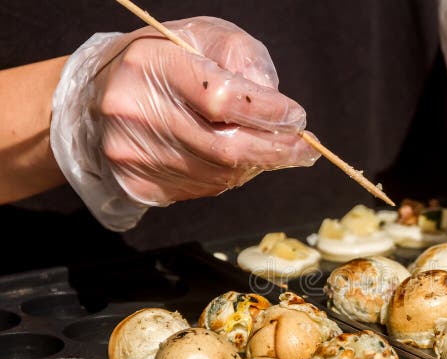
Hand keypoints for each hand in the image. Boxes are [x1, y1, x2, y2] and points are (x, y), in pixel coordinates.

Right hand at [51, 17, 317, 228]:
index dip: (267, 114)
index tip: (297, 119)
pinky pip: (202, 190)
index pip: (220, 98)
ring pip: (218, 175)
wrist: (98, 95)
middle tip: (305, 150)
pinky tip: (232, 160)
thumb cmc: (162, 61)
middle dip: (274, 151)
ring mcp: (131, 154)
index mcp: (150, 65)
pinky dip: (228, 178)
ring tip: (270, 150)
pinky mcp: (137, 184)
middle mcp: (133, 111)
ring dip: (254, 166)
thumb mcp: (203, 37)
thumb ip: (244, 59)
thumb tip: (278, 107)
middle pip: (224, 147)